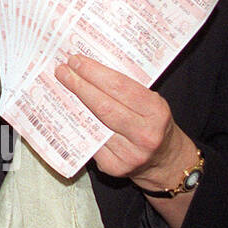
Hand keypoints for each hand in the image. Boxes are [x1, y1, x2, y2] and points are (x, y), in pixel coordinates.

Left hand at [56, 54, 200, 227]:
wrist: (165, 161)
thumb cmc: (153, 124)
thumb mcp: (151, 103)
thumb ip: (127, 89)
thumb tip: (89, 68)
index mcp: (156, 112)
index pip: (120, 88)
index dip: (95, 73)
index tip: (76, 61)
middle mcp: (145, 134)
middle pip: (103, 106)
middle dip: (79, 86)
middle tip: (62, 71)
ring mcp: (129, 154)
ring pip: (93, 124)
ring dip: (73, 104)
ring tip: (61, 87)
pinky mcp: (114, 167)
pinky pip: (90, 142)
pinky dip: (78, 126)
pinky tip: (69, 112)